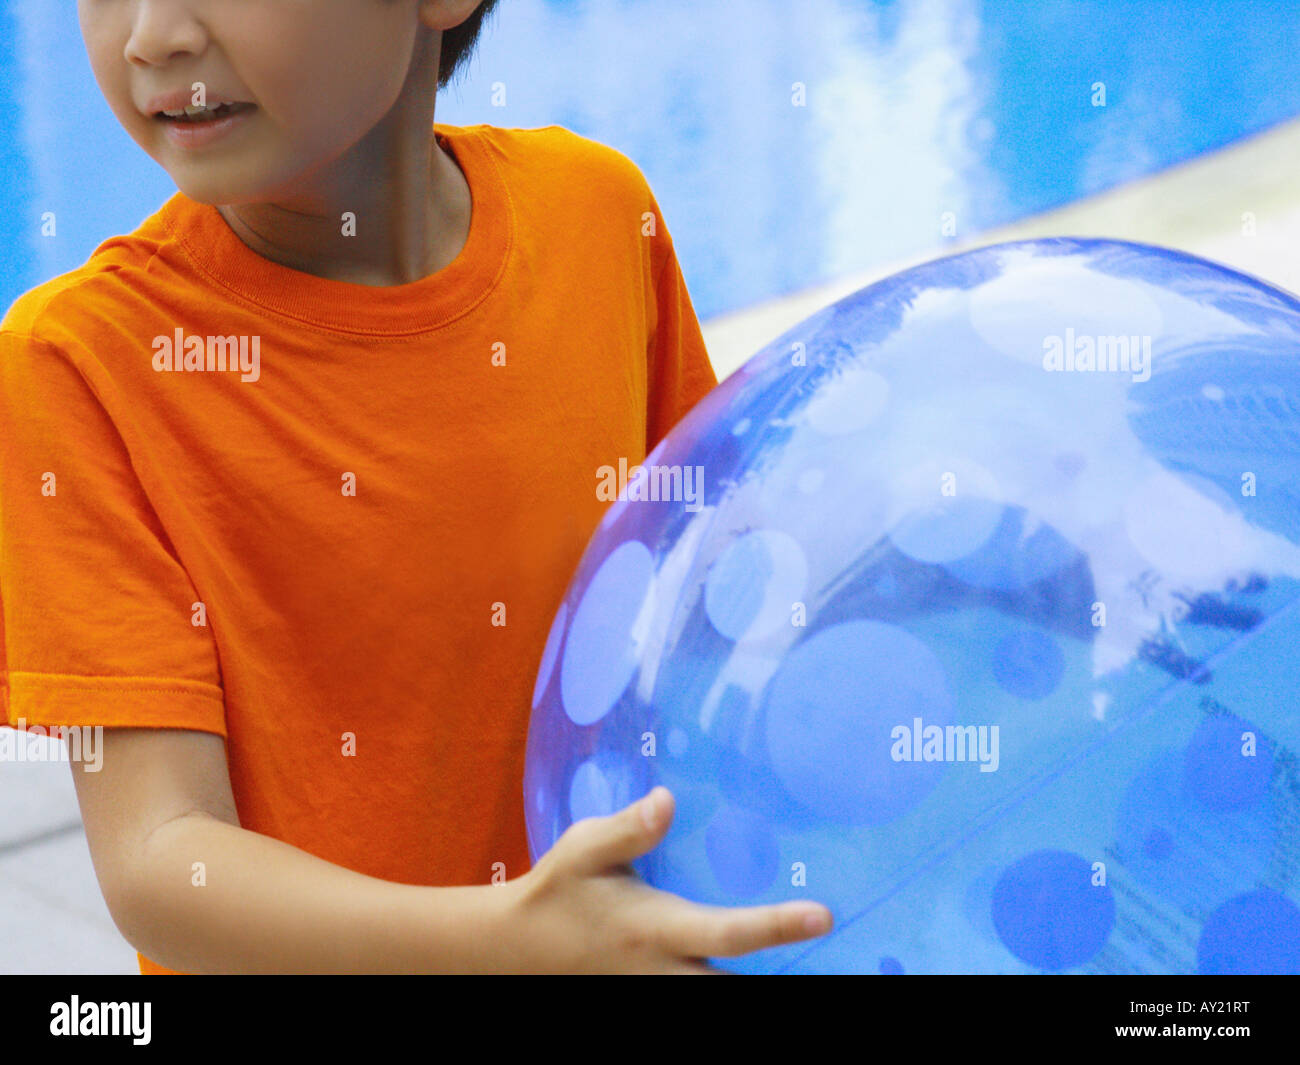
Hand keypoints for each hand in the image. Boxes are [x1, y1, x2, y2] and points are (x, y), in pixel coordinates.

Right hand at [499, 786, 832, 972]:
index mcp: (655, 931)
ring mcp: (660, 993)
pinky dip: (734, 985)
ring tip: (827, 966)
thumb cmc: (558, 890)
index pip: (727, 934)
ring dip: (767, 985)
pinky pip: (704, 996)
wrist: (517, 949)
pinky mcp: (655, 996)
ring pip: (722, 1001)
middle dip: (787, 983)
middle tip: (848, 965)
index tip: (823, 916)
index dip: (776, 926)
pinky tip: (774, 967)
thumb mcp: (582, 850)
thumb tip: (667, 801)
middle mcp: (665, 972)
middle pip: (737, 992)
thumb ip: (626, 829)